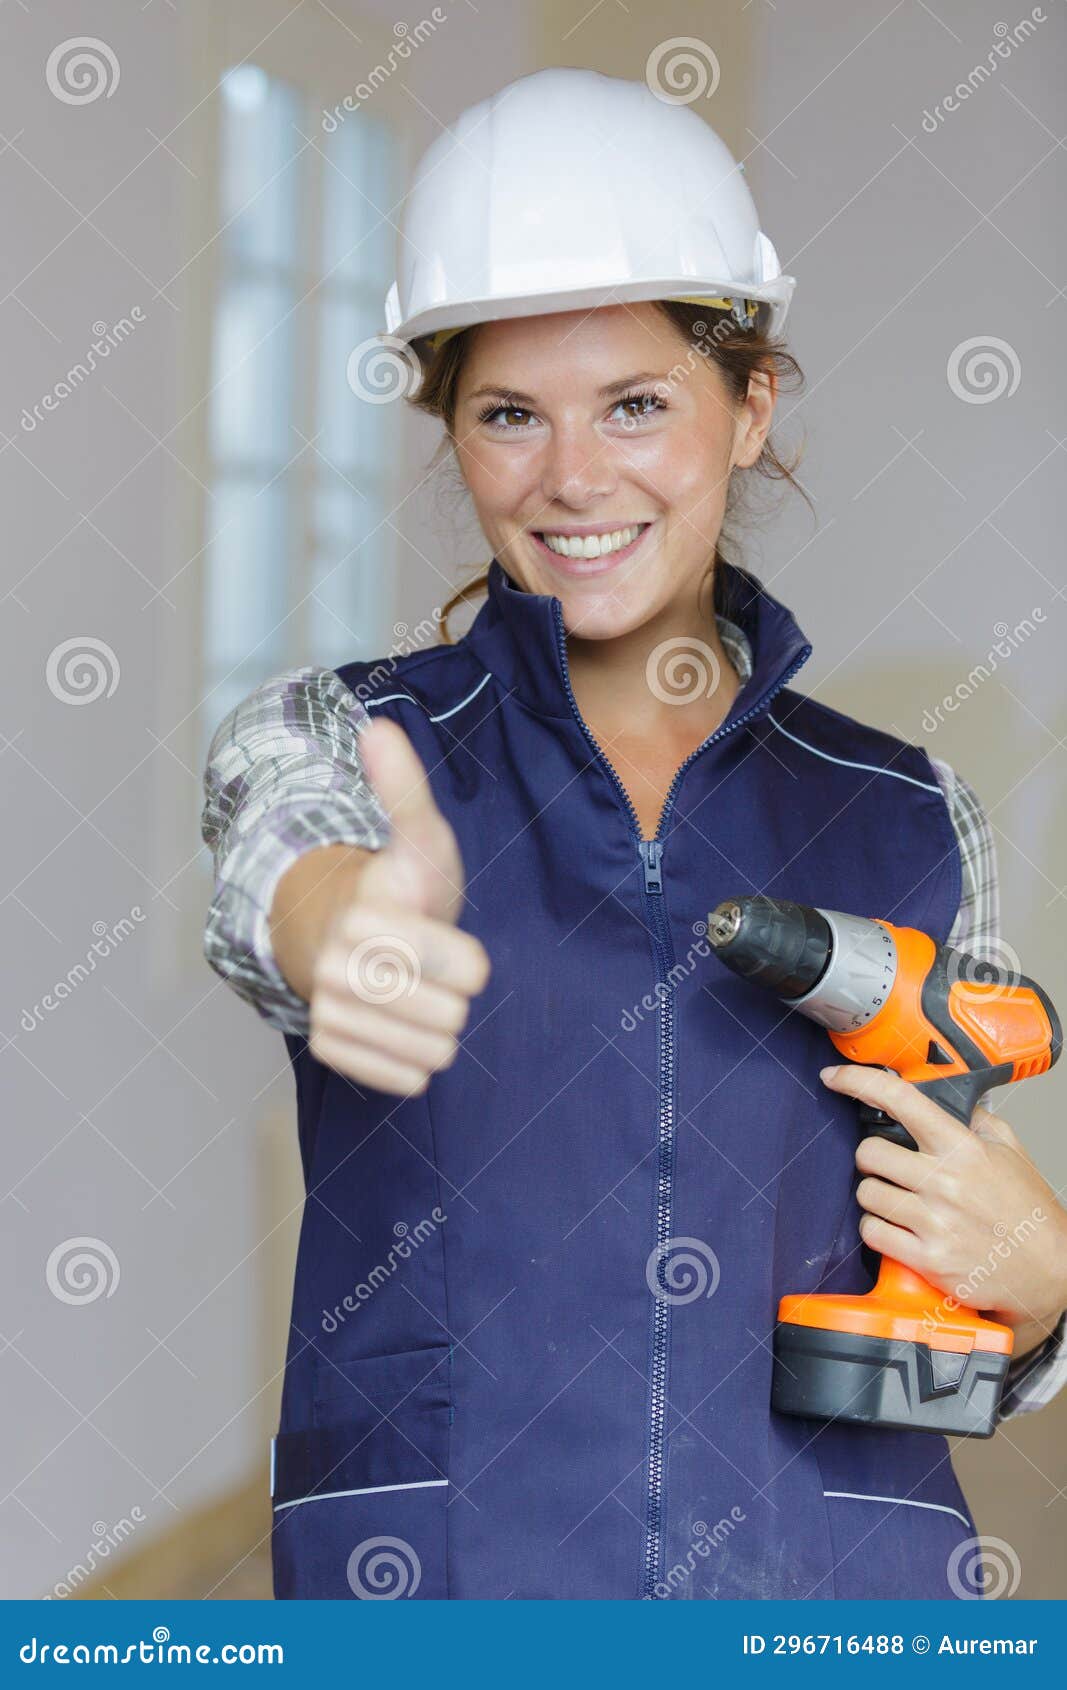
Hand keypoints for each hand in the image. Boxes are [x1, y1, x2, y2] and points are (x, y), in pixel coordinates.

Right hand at [308, 718, 490, 1094]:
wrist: (343, 936)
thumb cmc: (399, 887)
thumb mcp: (419, 837)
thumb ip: (405, 789)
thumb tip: (377, 727)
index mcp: (368, 915)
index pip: (469, 970)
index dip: (472, 961)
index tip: (451, 944)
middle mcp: (337, 965)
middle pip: (452, 1014)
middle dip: (453, 995)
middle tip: (432, 972)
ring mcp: (329, 1009)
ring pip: (434, 1051)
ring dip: (436, 1029)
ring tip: (418, 997)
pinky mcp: (330, 1048)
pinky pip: (407, 1078)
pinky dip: (414, 1060)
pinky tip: (401, 1028)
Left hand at [820, 1063, 1066, 1356]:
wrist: (1049, 1272)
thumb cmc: (1028, 1213)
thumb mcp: (1010, 1152)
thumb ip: (976, 1120)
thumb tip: (946, 1097)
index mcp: (964, 1149)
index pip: (901, 1100)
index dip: (858, 1082)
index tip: (835, 1078)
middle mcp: (946, 1182)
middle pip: (868, 1153)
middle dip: (872, 1158)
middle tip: (888, 1167)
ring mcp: (935, 1222)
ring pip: (866, 1194)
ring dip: (874, 1196)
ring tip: (899, 1201)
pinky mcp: (928, 1259)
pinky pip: (872, 1233)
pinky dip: (878, 1230)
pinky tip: (899, 1229)